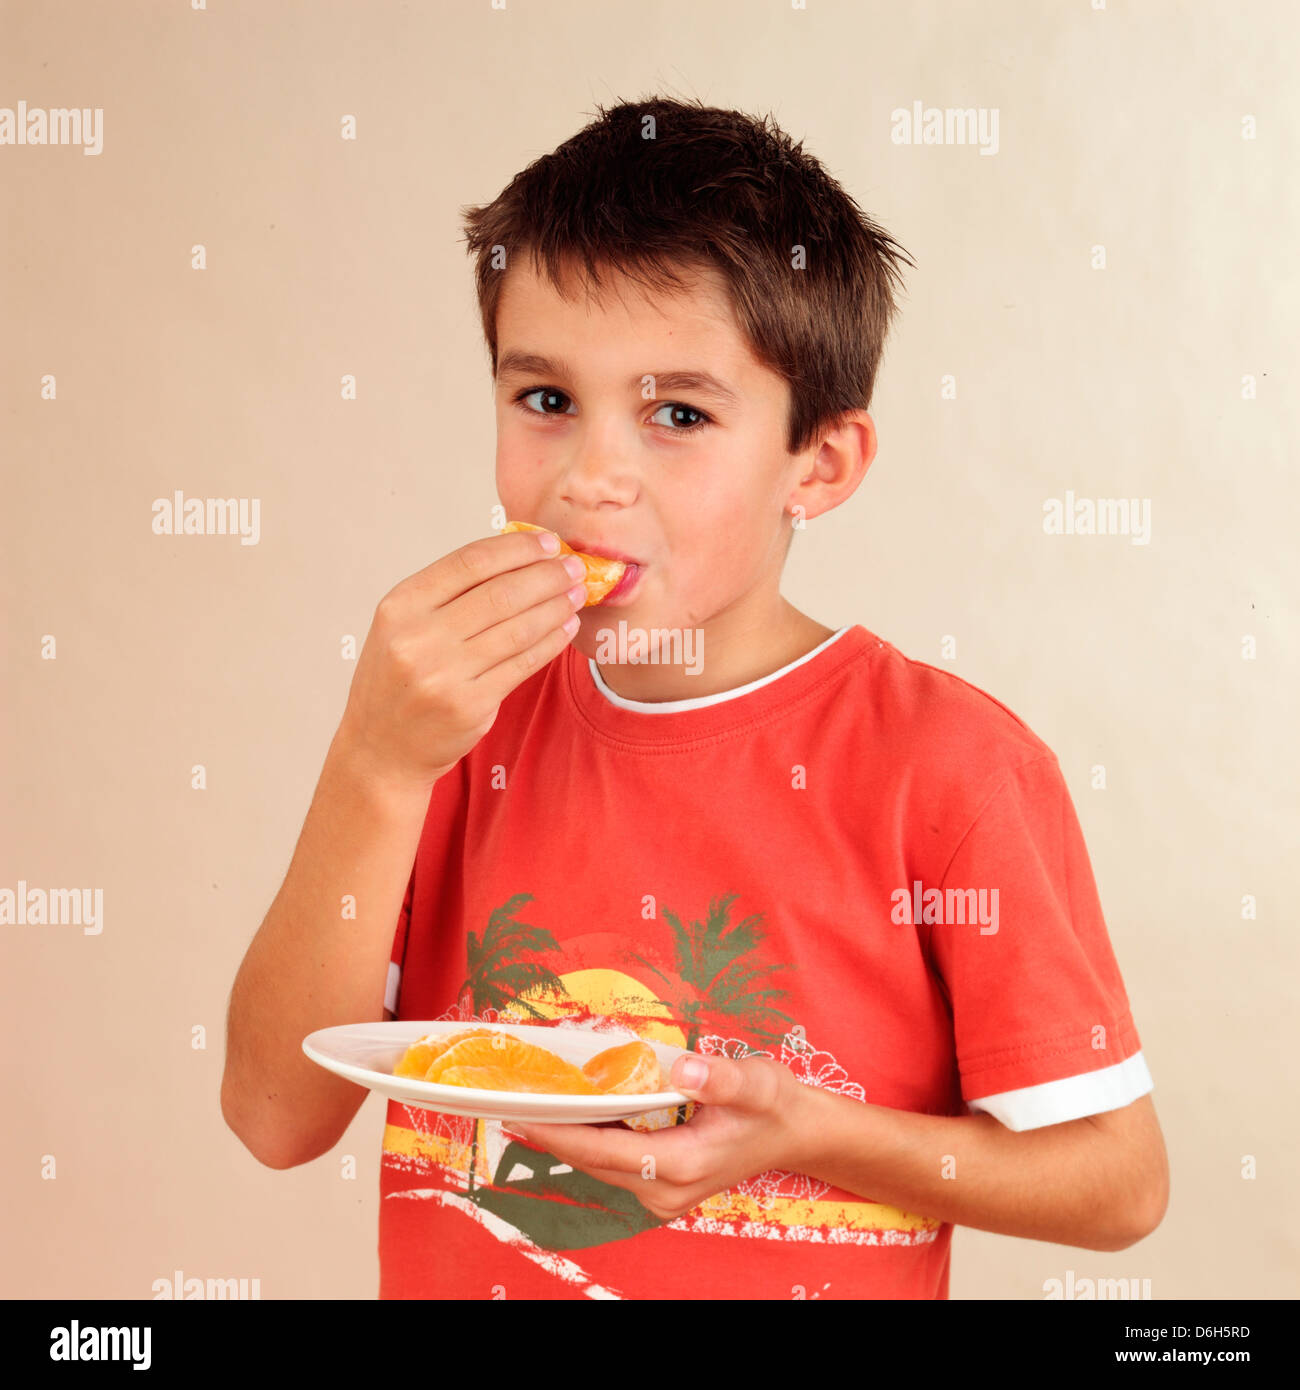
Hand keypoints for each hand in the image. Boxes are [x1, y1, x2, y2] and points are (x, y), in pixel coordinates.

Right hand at [336, 528, 587, 791]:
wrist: (381, 747)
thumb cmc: (397, 679)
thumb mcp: (402, 625)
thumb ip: (448, 593)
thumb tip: (515, 556)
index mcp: (401, 605)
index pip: (470, 562)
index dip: (517, 549)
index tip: (548, 542)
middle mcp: (419, 638)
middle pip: (501, 594)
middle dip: (547, 576)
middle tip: (574, 567)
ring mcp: (444, 675)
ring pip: (518, 629)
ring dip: (556, 607)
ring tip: (577, 595)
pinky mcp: (470, 706)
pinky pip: (522, 664)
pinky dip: (550, 643)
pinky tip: (565, 628)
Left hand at [509, 1051, 811, 1222]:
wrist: (797, 1133)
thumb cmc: (774, 1103)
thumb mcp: (754, 1081)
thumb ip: (717, 1076)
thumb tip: (680, 1067)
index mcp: (679, 1164)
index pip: (600, 1148)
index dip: (556, 1131)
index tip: (517, 1113)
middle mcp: (663, 1189)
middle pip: (590, 1159)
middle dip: (548, 1131)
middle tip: (504, 1099)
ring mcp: (662, 1193)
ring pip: (598, 1163)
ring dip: (565, 1136)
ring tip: (525, 1102)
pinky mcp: (662, 1185)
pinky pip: (613, 1161)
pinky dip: (588, 1138)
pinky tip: (568, 1113)